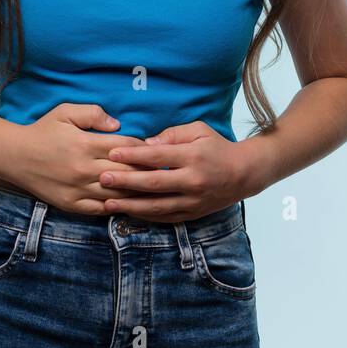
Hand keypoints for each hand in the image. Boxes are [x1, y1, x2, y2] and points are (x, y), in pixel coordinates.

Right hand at [7, 103, 152, 214]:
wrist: (14, 155)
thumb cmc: (43, 130)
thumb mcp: (66, 112)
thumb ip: (94, 114)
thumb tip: (118, 125)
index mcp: (86, 144)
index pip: (126, 148)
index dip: (144, 148)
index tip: (156, 149)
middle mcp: (84, 169)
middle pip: (126, 173)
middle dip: (148, 171)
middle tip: (165, 171)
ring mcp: (78, 189)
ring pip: (117, 194)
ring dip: (137, 192)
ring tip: (156, 190)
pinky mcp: (71, 204)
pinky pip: (100, 209)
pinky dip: (117, 207)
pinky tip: (131, 204)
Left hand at [99, 120, 255, 222]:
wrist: (244, 174)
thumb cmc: (217, 147)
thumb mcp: (199, 130)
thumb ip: (173, 134)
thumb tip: (146, 144)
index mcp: (193, 156)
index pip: (158, 156)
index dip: (133, 155)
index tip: (112, 153)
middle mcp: (193, 180)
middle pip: (153, 183)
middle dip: (125, 181)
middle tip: (102, 178)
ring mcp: (193, 200)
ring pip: (157, 206)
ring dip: (130, 205)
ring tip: (108, 202)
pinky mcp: (193, 213)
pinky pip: (165, 217)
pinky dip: (146, 216)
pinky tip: (129, 212)